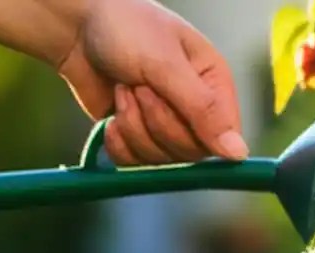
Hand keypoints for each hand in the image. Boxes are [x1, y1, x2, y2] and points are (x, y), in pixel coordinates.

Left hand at [58, 0, 247, 164]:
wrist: (75, 28)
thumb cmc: (126, 30)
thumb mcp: (167, 64)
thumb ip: (203, 109)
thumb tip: (239, 154)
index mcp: (214, 84)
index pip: (223, 136)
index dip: (196, 132)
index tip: (169, 104)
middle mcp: (196, 109)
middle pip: (190, 152)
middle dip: (156, 122)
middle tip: (138, 87)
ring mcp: (165, 125)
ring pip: (161, 160)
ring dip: (134, 127)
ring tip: (123, 90)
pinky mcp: (136, 138)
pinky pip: (135, 163)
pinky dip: (118, 143)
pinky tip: (112, 116)